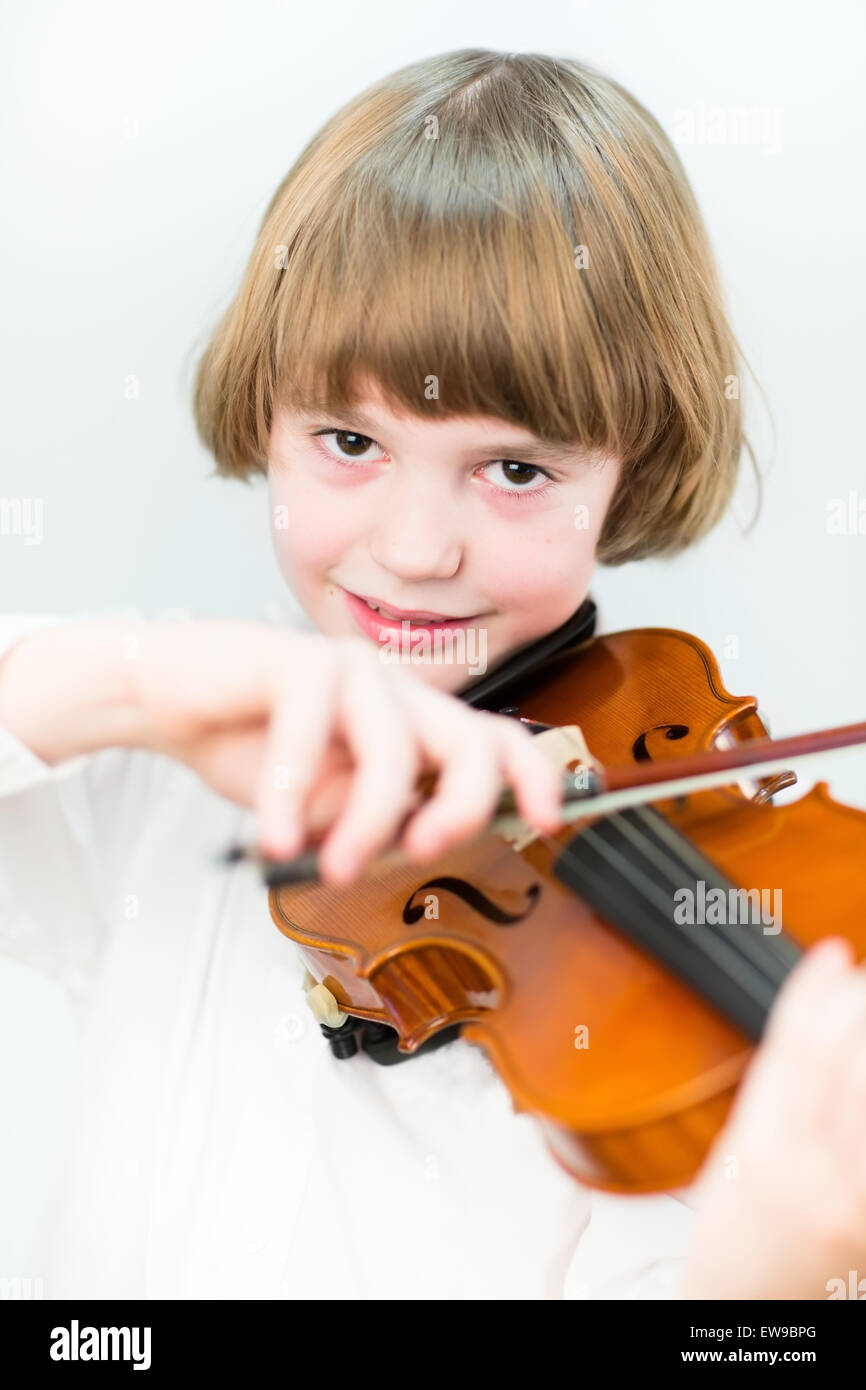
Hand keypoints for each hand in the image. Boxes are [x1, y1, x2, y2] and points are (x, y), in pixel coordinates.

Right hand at [133, 621, 565, 882]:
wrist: (171, 699)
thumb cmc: (254, 747)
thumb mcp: (328, 806)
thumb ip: (378, 819)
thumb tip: (414, 841)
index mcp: (414, 724)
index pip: (496, 742)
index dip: (533, 778)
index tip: (548, 824)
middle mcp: (397, 692)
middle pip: (469, 739)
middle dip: (463, 804)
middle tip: (426, 850)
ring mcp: (352, 670)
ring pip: (392, 744)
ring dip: (366, 819)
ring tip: (334, 866)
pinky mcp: (296, 660)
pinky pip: (312, 727)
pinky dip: (294, 791)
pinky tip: (278, 835)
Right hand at [683, 936, 865, 1298]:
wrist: (753, 1327)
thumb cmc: (734, 1253)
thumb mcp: (737, 1162)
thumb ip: (776, 1103)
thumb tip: (816, 1041)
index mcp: (756, 1151)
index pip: (791, 1050)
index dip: (814, 994)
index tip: (832, 954)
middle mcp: (808, 1173)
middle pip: (843, 1066)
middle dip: (859, 1011)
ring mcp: (852, 1199)